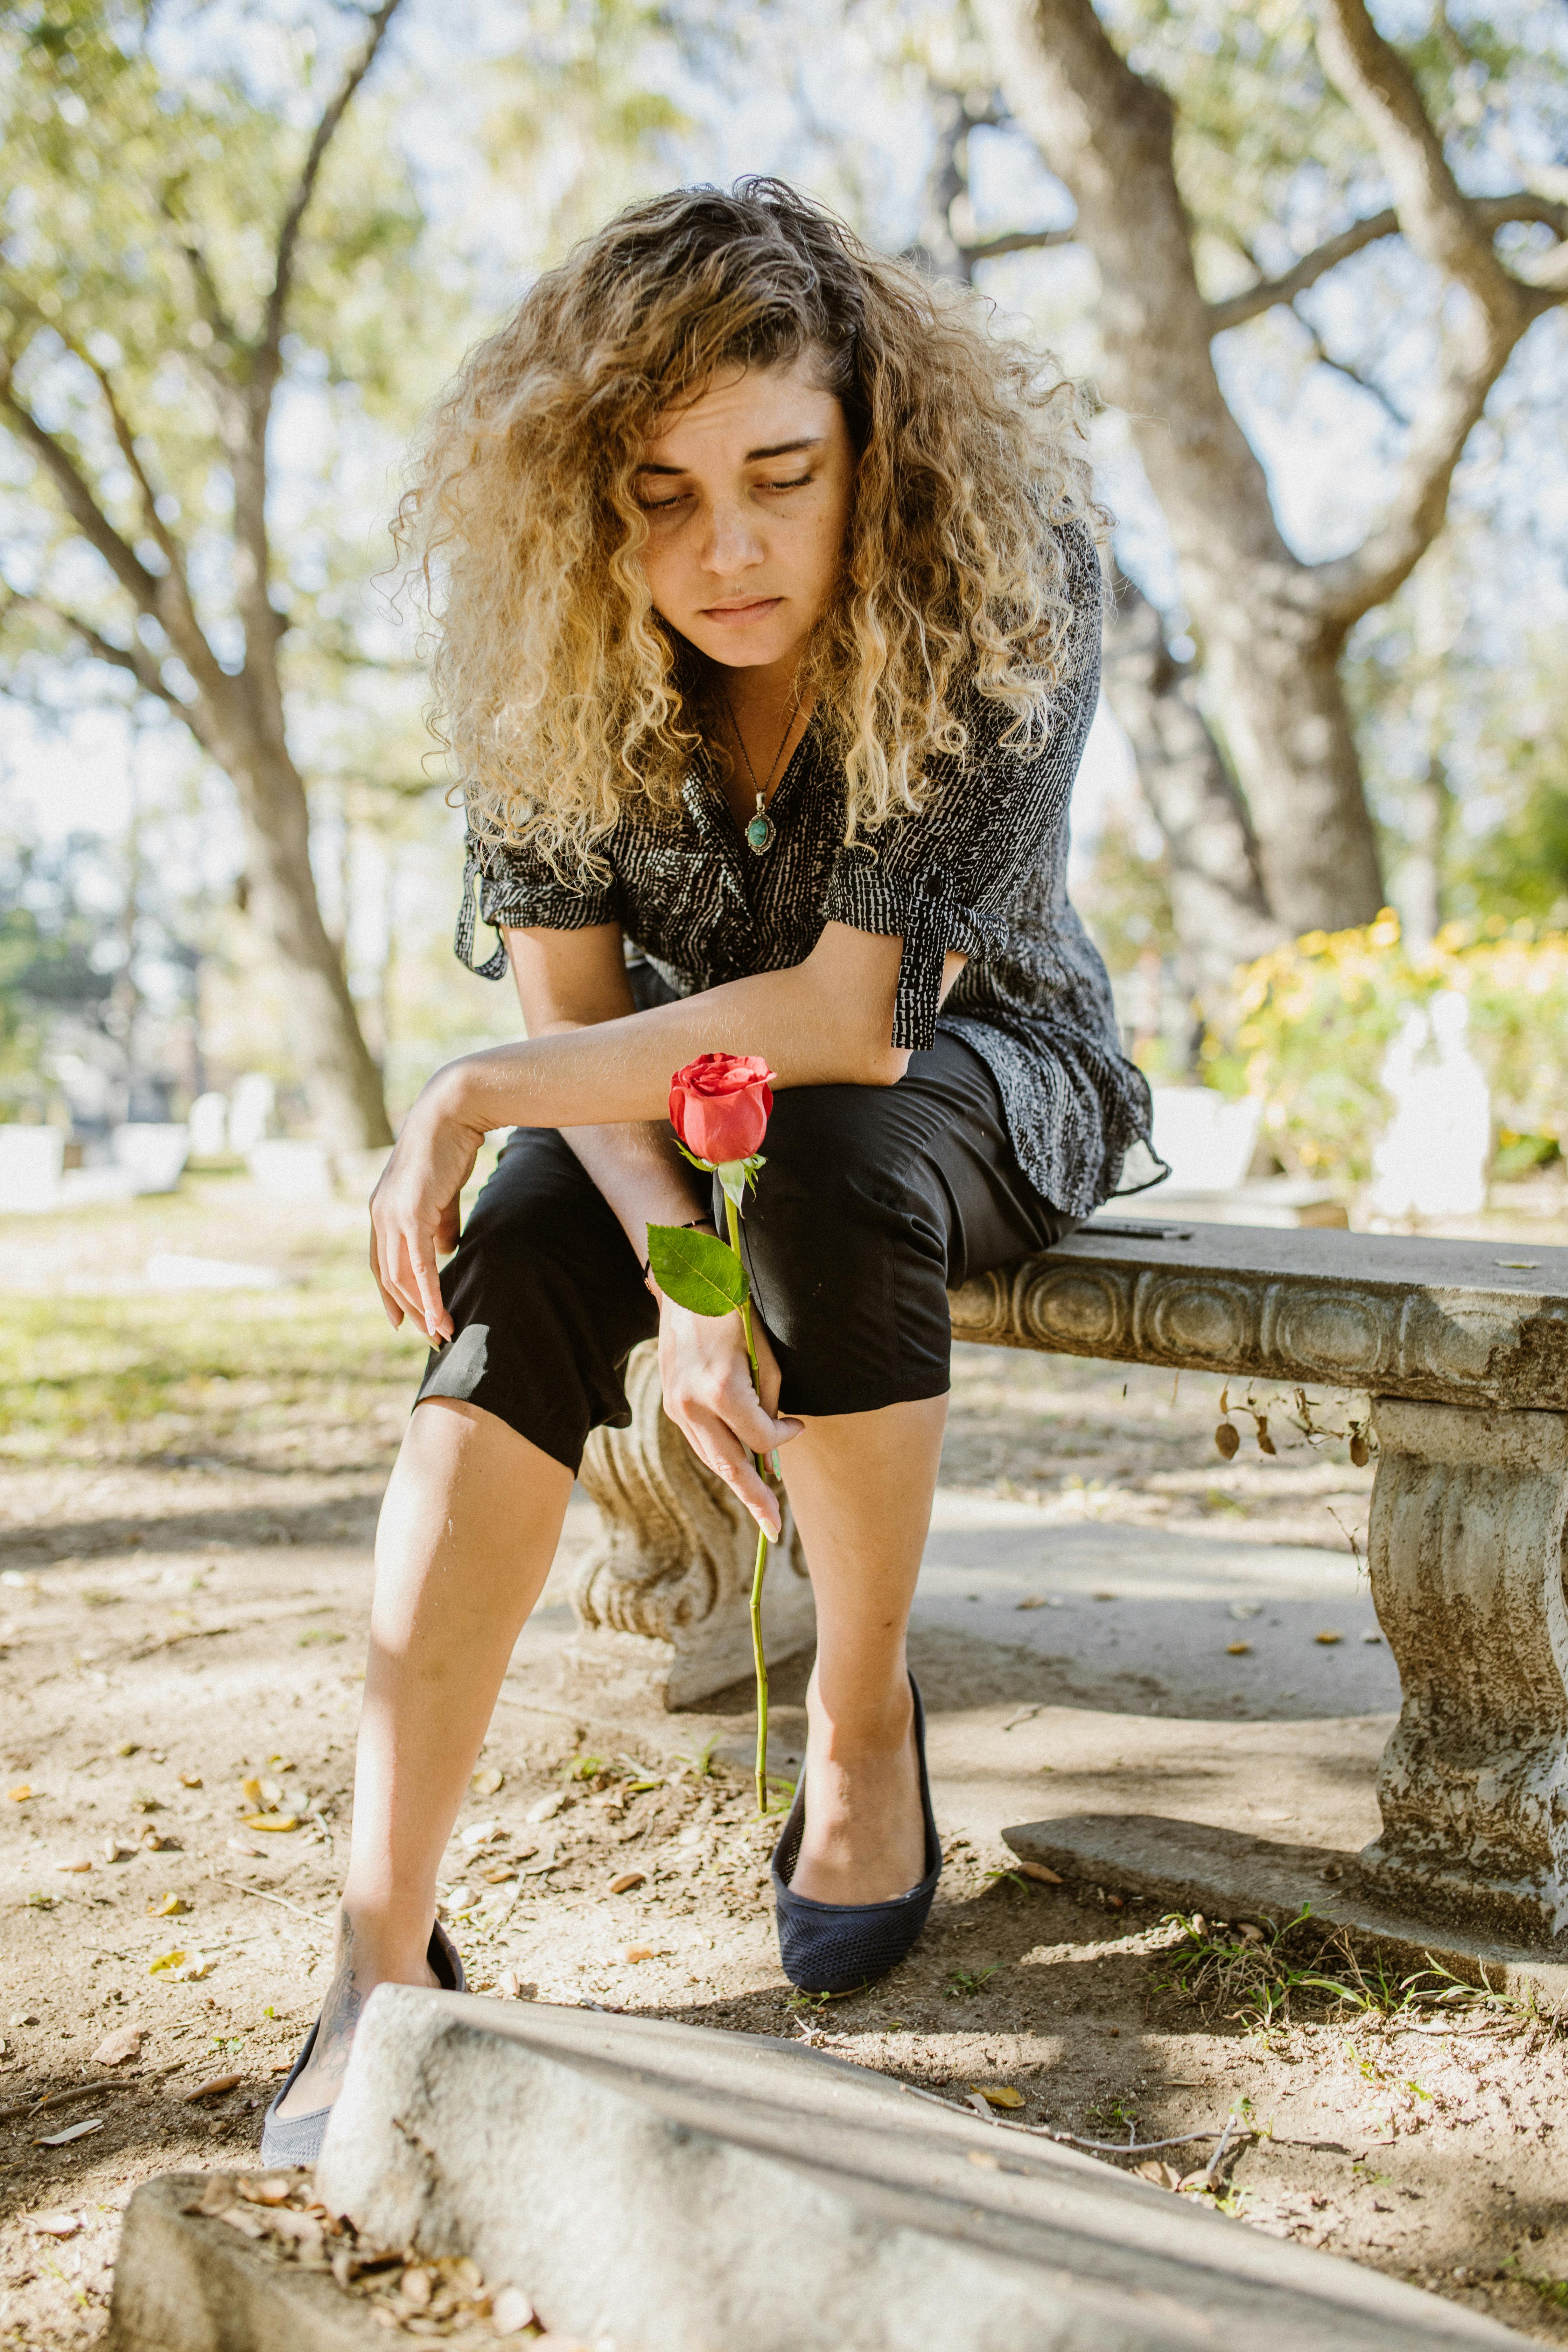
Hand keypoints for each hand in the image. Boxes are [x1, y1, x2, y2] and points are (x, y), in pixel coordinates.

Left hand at [368, 1073, 487, 1340]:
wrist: (450, 1113)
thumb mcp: (441, 1193)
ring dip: (421, 1309)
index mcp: (382, 1210)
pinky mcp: (412, 1214)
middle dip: (408, 1310)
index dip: (392, 1293)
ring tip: (440, 1333)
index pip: (380, 1262)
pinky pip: (419, 1266)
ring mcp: (392, 1216)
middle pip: (388, 1277)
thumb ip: (440, 1223)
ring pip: (401, 1277)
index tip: (405, 1319)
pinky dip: (429, 1295)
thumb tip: (445, 1251)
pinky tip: (439, 1316)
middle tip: (429, 1336)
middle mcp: (380, 1216)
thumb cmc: (448, 1147)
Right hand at [657, 1297, 802, 1537]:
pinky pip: (700, 1439)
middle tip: (774, 1529)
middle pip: (728, 1465)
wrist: (685, 1281)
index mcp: (719, 1389)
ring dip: (736, 1481)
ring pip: (710, 1457)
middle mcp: (691, 1404)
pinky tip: (737, 1468)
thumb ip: (770, 1394)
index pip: (759, 1438)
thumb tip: (774, 1437)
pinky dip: (720, 1455)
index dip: (784, 1438)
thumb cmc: (734, 1308)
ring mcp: (676, 1405)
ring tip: (759, 1508)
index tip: (798, 1426)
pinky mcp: (671, 1402)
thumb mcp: (762, 1348)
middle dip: (754, 1499)